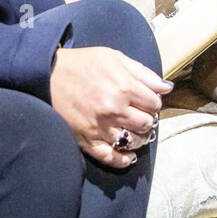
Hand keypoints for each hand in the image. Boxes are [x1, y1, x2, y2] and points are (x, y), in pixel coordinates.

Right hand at [49, 47, 170, 168]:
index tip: (147, 101)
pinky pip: (111, 157)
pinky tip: (129, 156)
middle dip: (148, 119)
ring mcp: (100, 128)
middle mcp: (114, 110)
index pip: (154, 103)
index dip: (153, 102)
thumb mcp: (115, 58)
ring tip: (134, 130)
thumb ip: (144, 73)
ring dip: (139, 137)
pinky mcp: (87, 141)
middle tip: (140, 114)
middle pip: (147, 124)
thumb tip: (167, 88)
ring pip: (133, 141)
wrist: (49, 74)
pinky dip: (123, 160)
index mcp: (124, 87)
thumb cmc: (83, 64)